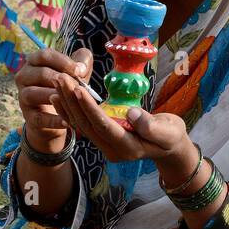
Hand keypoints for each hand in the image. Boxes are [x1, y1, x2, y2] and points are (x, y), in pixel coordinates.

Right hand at [15, 47, 92, 150]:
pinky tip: (66, 122)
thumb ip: (82, 61)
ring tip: (70, 101)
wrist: (56, 117)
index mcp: (35, 61)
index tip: (80, 70)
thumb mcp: (76, 72)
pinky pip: (38, 117)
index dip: (63, 61)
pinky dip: (53, 120)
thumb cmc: (67, 87)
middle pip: (40, 73)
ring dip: (53, 97)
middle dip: (61, 80)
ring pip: (33, 94)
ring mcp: (23, 96)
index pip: (44, 55)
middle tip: (78, 88)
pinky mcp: (28, 116)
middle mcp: (24, 76)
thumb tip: (81, 68)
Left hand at [51, 79, 194, 175]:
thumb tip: (131, 114)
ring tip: (57, 82)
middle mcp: (112, 150)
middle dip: (72, 101)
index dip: (90, 108)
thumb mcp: (169, 132)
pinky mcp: (102, 138)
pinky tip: (58, 97)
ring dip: (67, 103)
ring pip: (81, 125)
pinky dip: (70, 110)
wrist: (168, 147)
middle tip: (61, 78)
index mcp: (128, 148)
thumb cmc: (171, 136)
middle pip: (87, 125)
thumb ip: (152, 126)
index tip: (78, 89)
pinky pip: (82, 125)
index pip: (104, 126)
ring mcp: (105, 146)